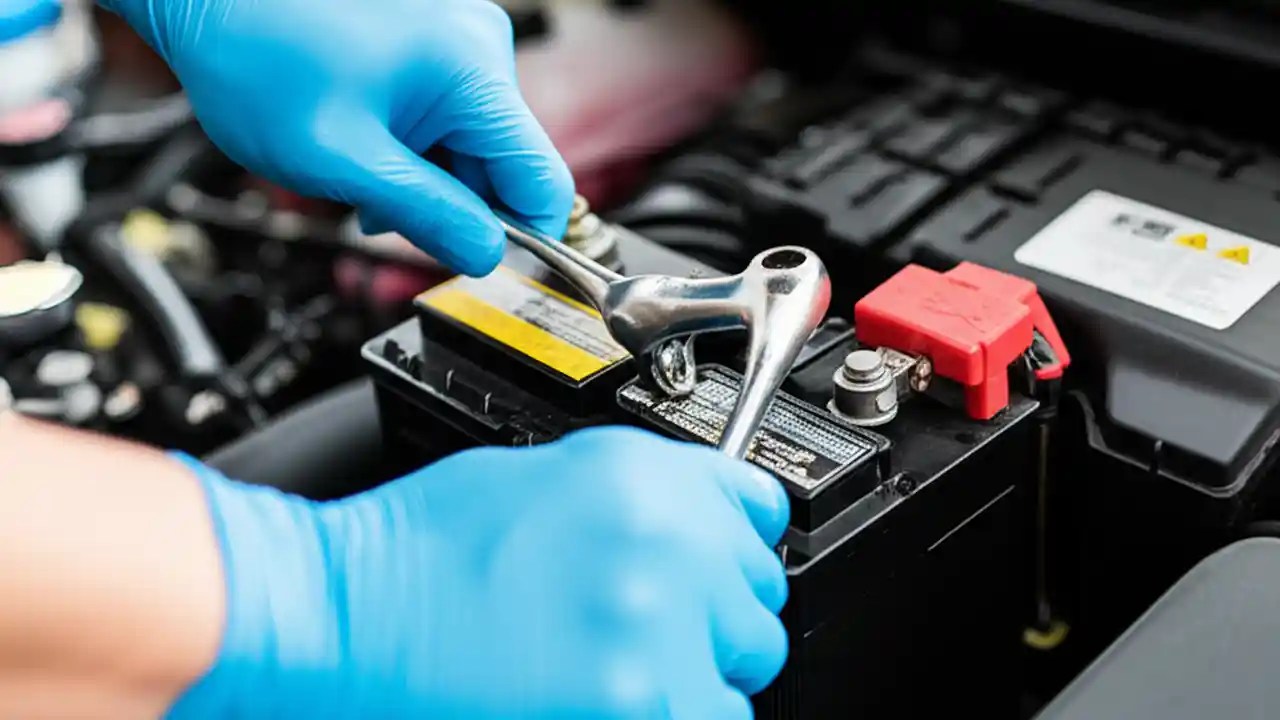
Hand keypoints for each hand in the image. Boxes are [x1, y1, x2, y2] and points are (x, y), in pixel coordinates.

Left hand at [99, 0, 574, 275]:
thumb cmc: (257, 58)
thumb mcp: (346, 164)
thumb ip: (428, 216)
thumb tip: (486, 255)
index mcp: (472, 71)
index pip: (543, 182)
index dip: (521, 239)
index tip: (481, 265)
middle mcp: (480, 47)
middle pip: (507, 167)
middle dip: (455, 207)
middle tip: (385, 213)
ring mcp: (460, 41)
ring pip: (476, 150)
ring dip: (429, 182)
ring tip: (363, 175)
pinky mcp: (438, 44)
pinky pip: (452, 121)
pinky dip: (417, 152)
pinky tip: (371, 151)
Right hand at [171, 426, 791, 718]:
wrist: (340, 613)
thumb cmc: (416, 549)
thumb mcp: (540, 479)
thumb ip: (633, 496)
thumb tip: (685, 521)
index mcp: (642, 475)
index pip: (757, 510)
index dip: (730, 544)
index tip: (714, 568)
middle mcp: (666, 542)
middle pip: (756, 596)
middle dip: (711, 616)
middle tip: (648, 630)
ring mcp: (657, 629)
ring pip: (741, 670)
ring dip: (696, 676)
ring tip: (623, 673)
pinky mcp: (638, 703)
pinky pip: (706, 717)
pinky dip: (670, 712)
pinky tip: (610, 698)